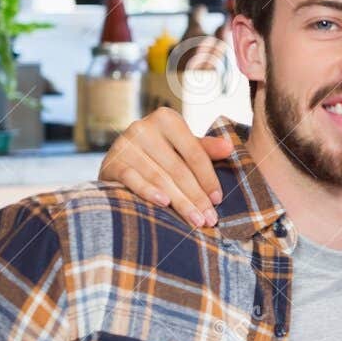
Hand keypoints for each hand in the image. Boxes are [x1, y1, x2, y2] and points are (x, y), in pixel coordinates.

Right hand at [96, 108, 233, 226]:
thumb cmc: (160, 155)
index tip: (218, 200)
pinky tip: (163, 203)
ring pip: (160, 178)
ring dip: (180, 202)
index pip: (194, 152)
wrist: (119, 162)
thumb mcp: (183, 148)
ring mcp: (125, 144)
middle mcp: (143, 127)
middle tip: (209, 219)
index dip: (208, 178)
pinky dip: (148, 192)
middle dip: (196, 197)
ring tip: (196, 221)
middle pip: (178, 169)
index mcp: (166, 119)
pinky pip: (133, 180)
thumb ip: (206, 149)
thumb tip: (230, 147)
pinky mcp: (112, 163)